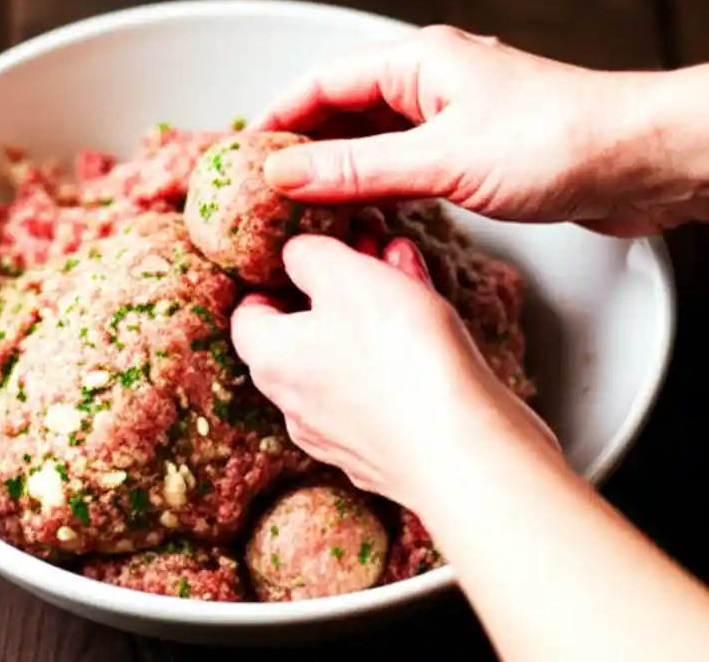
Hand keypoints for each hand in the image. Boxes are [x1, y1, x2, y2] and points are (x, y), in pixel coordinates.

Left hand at [229, 233, 560, 507]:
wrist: (459, 445)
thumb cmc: (398, 357)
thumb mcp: (344, 273)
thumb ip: (309, 255)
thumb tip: (296, 255)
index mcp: (271, 359)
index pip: (248, 315)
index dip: (275, 279)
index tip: (305, 259)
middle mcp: (294, 405)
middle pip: (304, 334)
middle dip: (337, 289)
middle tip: (369, 257)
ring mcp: (338, 435)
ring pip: (347, 358)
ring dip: (373, 315)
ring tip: (408, 277)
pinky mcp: (382, 452)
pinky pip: (379, 391)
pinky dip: (398, 354)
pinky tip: (431, 330)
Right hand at [254, 25, 678, 236]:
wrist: (643, 162)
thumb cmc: (557, 142)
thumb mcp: (442, 160)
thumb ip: (359, 169)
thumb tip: (286, 174)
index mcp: (420, 62)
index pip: (323, 83)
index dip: (277, 120)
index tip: (243, 160)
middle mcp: (433, 82)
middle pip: (344, 111)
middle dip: (303, 150)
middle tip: (264, 196)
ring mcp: (455, 118)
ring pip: (376, 143)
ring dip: (341, 175)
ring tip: (303, 215)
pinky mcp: (476, 153)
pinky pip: (408, 167)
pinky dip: (379, 190)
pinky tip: (363, 218)